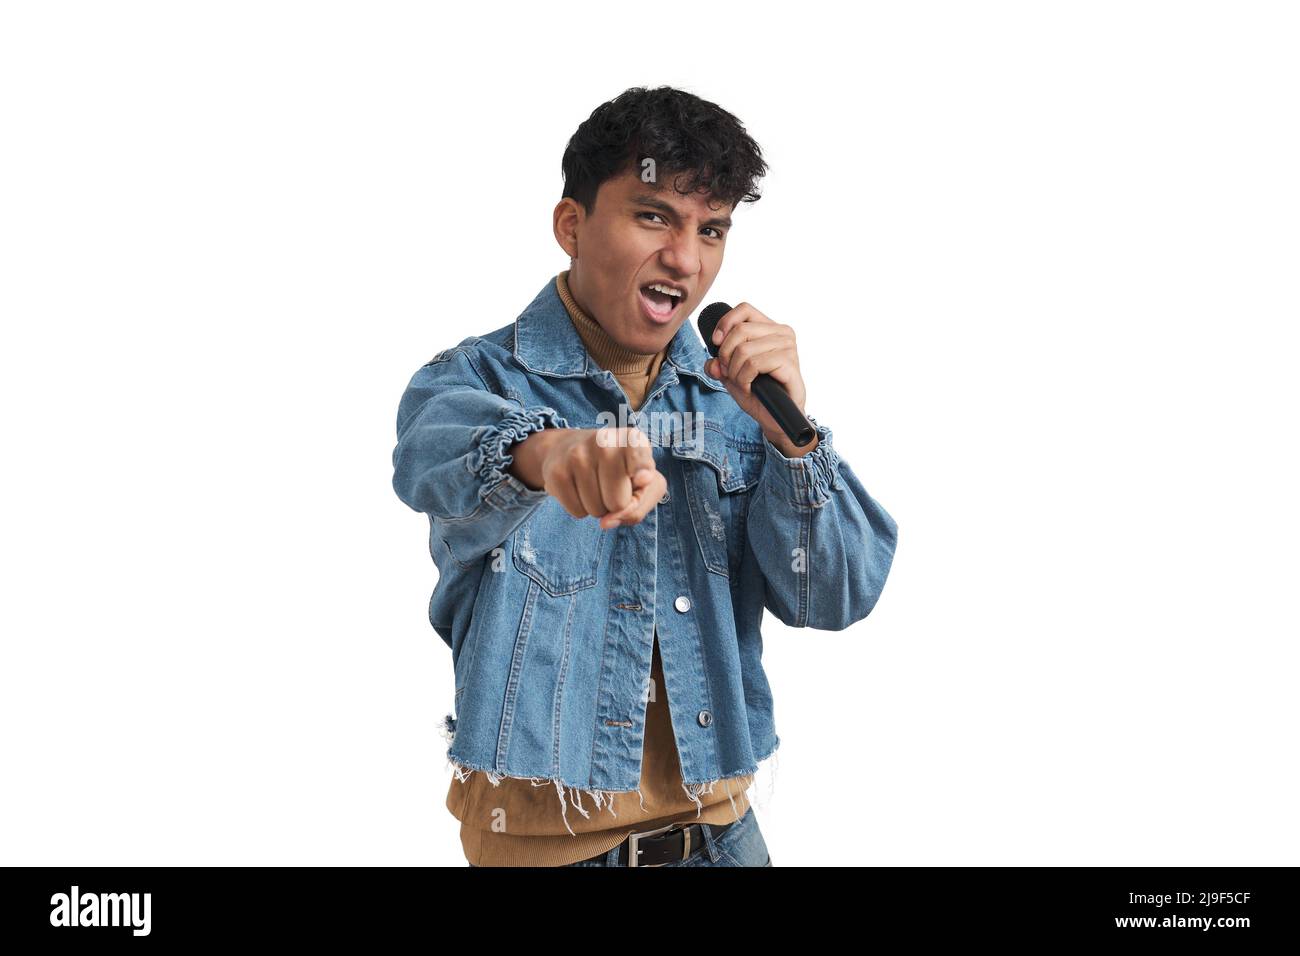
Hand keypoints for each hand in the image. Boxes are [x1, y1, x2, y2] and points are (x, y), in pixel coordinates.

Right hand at [540, 426, 666, 529]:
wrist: (569, 447)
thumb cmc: (618, 469)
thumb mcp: (642, 481)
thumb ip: (639, 504)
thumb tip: (607, 522)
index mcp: (632, 439)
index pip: (640, 457)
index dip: (642, 470)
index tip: (644, 478)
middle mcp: (605, 441)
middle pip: (619, 503)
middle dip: (616, 504)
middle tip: (611, 486)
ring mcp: (577, 455)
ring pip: (597, 511)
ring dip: (598, 507)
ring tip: (595, 484)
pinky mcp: (557, 472)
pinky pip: (577, 512)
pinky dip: (581, 509)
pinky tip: (579, 488)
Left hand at [703, 302, 817, 456]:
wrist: (777, 418)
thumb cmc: (759, 393)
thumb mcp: (732, 375)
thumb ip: (719, 364)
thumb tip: (712, 362)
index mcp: (770, 328)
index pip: (744, 309)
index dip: (725, 324)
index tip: (715, 343)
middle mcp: (782, 333)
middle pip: (740, 330)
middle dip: (726, 355)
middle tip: (729, 373)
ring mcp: (788, 347)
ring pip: (744, 349)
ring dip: (735, 371)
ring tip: (742, 383)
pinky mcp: (789, 363)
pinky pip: (753, 364)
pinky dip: (744, 379)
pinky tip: (749, 388)